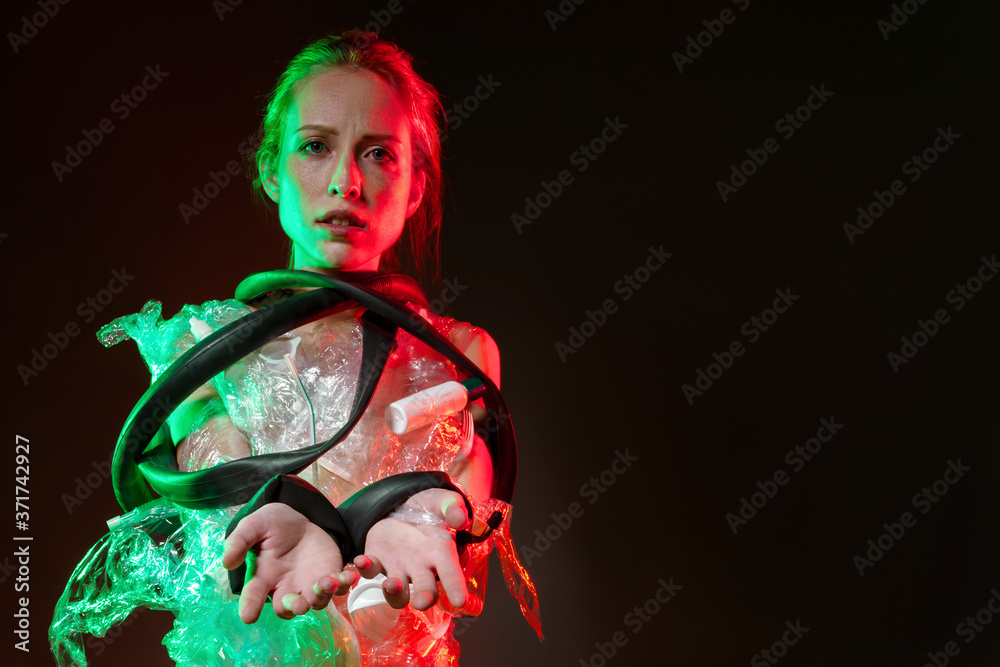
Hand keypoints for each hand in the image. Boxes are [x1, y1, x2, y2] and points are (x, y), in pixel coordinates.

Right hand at [223, 503, 358, 622]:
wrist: (299, 517)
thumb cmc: (273, 525)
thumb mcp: (254, 525)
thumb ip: (240, 541)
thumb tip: (227, 561)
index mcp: (263, 577)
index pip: (254, 596)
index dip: (250, 607)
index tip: (248, 616)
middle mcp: (285, 587)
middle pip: (287, 607)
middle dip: (293, 607)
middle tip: (298, 604)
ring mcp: (308, 584)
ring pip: (314, 601)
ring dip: (320, 596)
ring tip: (325, 582)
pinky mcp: (329, 574)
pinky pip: (337, 587)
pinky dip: (343, 584)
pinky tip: (348, 576)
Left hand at [354, 489, 470, 611]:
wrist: (403, 505)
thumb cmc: (430, 508)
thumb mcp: (444, 502)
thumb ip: (453, 509)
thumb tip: (460, 520)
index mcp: (441, 554)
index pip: (451, 574)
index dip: (456, 588)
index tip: (460, 602)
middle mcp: (421, 567)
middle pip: (425, 591)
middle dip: (424, 598)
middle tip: (422, 602)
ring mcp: (398, 567)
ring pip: (396, 591)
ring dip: (393, 592)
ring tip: (390, 584)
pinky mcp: (377, 559)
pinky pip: (370, 569)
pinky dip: (365, 567)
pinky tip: (362, 560)